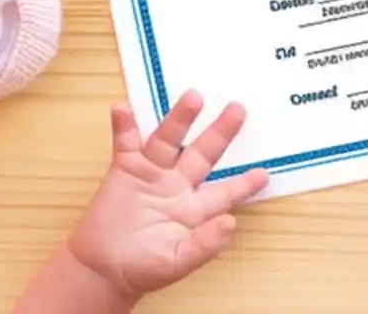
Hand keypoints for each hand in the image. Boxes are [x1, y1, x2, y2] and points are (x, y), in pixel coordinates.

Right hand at [67, 91, 268, 300]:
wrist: (104, 269)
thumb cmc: (144, 268)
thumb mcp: (179, 261)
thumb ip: (206, 244)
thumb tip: (231, 223)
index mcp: (196, 208)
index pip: (226, 192)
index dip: (244, 184)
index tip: (264, 174)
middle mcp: (178, 185)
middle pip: (203, 154)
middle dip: (220, 132)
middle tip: (238, 110)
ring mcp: (152, 174)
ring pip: (168, 140)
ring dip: (179, 118)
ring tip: (193, 97)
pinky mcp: (125, 170)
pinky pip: (126, 143)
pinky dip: (124, 126)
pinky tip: (123, 108)